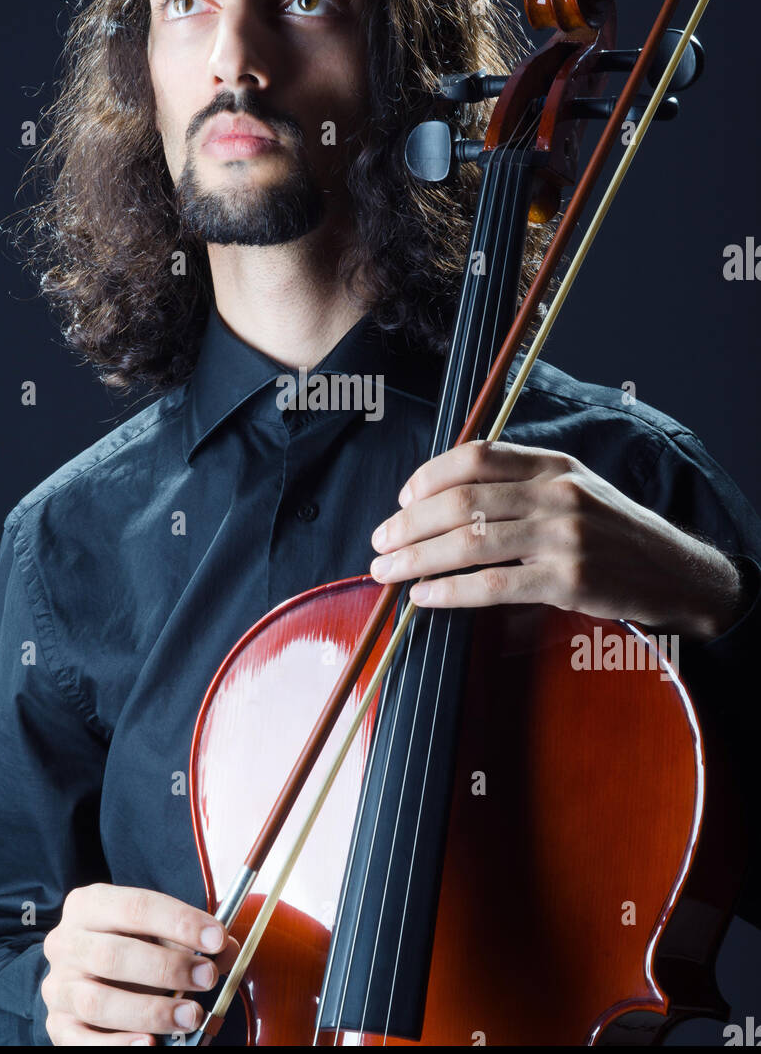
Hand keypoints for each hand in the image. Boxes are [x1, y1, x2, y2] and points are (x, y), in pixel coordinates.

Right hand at [42, 883, 238, 1045]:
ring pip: (97, 1001)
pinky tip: (150, 1043)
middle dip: (167, 968)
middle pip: (113, 955)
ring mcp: (59, 986)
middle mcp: (67, 943)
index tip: (217, 937)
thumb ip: (190, 937)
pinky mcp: (58, 1024)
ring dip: (150, 1011)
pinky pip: (83, 1041)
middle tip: (207, 978)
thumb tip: (226, 949)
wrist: (84, 970)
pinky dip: (118, 1046)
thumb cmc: (128, 943)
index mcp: (89, 905)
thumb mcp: (156, 930)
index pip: (135, 906)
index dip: (179, 922)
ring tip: (190, 1016)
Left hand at [369, 439, 744, 641]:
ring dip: (416, 558)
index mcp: (553, 464)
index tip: (402, 499)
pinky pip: (492, 585)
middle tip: (379, 542)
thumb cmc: (612, 532)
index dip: (428, 477)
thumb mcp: (575, 488)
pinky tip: (424, 596)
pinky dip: (449, 591)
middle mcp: (556, 493)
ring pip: (468, 542)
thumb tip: (446, 499)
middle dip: (408, 523)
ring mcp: (563, 536)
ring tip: (386, 572)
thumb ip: (520, 484)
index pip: (475, 457)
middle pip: (461, 501)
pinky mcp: (567, 581)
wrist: (674, 571)